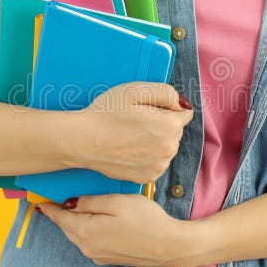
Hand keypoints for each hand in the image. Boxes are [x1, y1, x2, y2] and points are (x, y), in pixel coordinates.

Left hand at [37, 194, 200, 266]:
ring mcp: (97, 255)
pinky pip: (89, 242)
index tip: (38, 200)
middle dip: (59, 214)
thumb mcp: (117, 202)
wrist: (169, 246)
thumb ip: (90, 202)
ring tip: (72, 208)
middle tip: (52, 200)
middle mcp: (87, 247)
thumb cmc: (146, 220)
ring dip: (73, 222)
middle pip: (67, 227)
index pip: (60, 217)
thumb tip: (69, 203)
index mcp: (86, 231)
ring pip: (77, 235)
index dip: (48, 207)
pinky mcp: (107, 259)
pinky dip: (85, 231)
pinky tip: (93, 221)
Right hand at [71, 82, 193, 184]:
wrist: (82, 141)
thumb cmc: (106, 112)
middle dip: (162, 124)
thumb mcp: (135, 89)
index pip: (184, 113)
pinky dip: (148, 156)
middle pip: (176, 131)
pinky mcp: (148, 177)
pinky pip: (157, 162)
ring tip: (130, 136)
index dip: (166, 108)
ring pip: (166, 147)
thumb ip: (166, 92)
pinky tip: (130, 149)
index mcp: (170, 125)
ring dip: (156, 141)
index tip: (148, 109)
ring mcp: (159, 165)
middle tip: (135, 121)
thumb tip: (182, 104)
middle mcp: (169, 148)